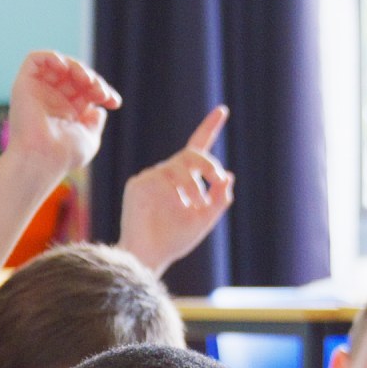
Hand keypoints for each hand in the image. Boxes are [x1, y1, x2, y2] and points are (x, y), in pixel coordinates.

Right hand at [2, 52, 121, 179]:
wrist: (42, 158)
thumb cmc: (64, 155)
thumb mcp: (89, 139)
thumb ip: (94, 122)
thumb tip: (99, 110)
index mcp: (66, 112)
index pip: (86, 90)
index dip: (102, 90)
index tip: (114, 102)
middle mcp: (51, 100)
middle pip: (75, 75)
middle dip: (93, 79)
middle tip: (101, 93)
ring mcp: (38, 91)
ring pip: (59, 64)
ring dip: (77, 67)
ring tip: (87, 81)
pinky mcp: (24, 84)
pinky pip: (35, 59)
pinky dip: (51, 57)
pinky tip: (64, 67)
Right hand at [119, 106, 233, 273]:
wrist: (149, 257)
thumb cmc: (175, 240)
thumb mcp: (204, 220)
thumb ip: (218, 199)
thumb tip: (228, 176)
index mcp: (185, 179)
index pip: (198, 147)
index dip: (210, 127)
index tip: (222, 110)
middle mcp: (168, 174)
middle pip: (191, 154)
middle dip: (208, 164)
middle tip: (217, 180)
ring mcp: (151, 178)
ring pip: (178, 167)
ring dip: (193, 185)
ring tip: (196, 206)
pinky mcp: (138, 185)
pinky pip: (160, 178)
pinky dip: (175, 191)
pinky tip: (178, 206)